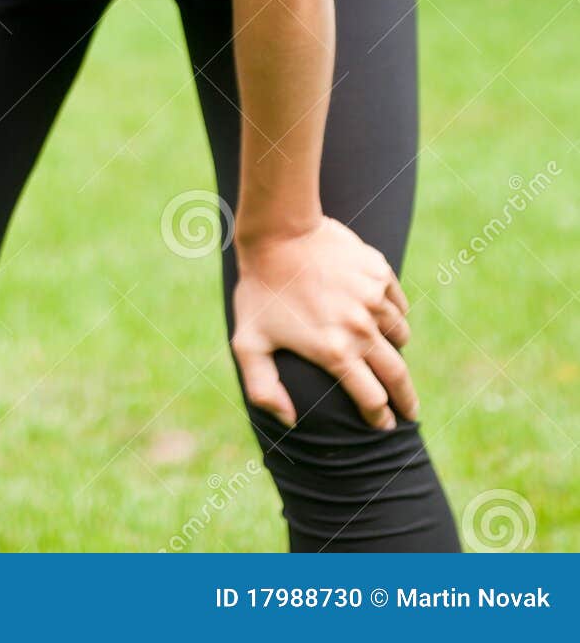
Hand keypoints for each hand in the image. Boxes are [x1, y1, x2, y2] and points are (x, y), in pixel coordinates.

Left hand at [231, 216, 416, 431]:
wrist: (278, 232)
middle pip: (398, 377)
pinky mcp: (380, 273)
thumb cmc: (259, 289)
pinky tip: (382, 317)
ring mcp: (374, 299)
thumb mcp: (247, 343)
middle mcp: (361, 330)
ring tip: (388, 356)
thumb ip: (263, 389)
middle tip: (410, 413)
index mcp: (334, 352)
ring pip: (400, 337)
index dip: (380, 419)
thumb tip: (289, 420)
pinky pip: (398, 304)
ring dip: (396, 351)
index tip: (384, 426)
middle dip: (406, 401)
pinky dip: (395, 315)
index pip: (372, 402)